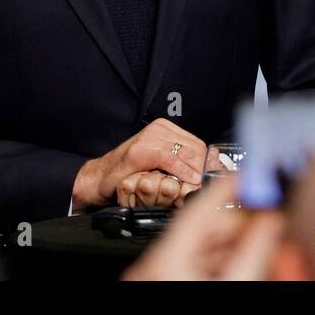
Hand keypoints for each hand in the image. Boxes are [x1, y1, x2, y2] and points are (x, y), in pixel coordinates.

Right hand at [72, 118, 205, 210]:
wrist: (98, 179)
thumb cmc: (129, 174)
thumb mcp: (160, 164)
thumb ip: (180, 161)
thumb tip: (209, 166)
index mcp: (166, 129)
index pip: (198, 144)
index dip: (209, 162)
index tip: (216, 176)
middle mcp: (159, 128)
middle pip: (195, 147)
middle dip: (204, 167)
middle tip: (210, 184)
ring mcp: (149, 137)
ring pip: (185, 151)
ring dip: (195, 171)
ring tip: (201, 185)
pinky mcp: (140, 150)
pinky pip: (169, 158)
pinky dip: (182, 171)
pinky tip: (188, 181)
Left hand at [122, 176, 283, 280]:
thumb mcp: (236, 283)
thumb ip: (258, 248)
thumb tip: (276, 216)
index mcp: (167, 255)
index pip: (207, 199)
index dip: (240, 181)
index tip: (265, 172)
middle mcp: (154, 264)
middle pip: (210, 226)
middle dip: (247, 221)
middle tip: (279, 216)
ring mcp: (156, 280)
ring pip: (206, 248)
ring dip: (239, 244)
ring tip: (269, 245)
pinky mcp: (163, 290)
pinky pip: (198, 268)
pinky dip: (225, 264)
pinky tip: (249, 267)